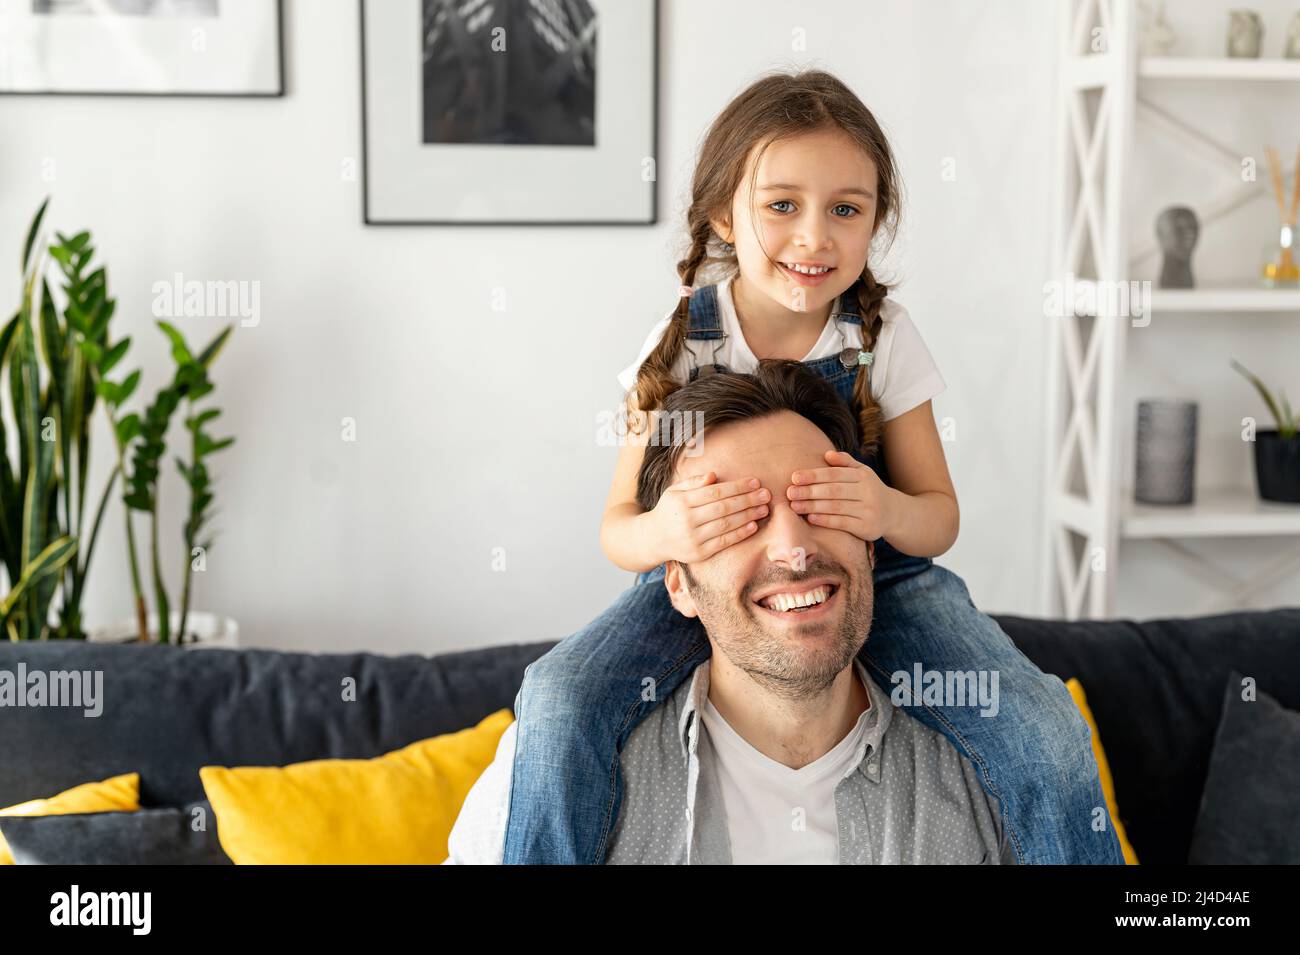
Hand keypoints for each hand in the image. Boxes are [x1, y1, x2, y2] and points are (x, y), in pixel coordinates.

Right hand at [647, 470, 771, 563]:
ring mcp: (692, 538)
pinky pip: (723, 542)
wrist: (653, 539)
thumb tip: (713, 475)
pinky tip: (753, 526)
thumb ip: (694, 482)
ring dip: (748, 516)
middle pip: (723, 508)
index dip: (737, 487)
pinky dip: (740, 534)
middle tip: (766, 495)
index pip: (715, 492)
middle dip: (748, 500)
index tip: (755, 482)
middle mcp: (686, 520)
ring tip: (764, 509)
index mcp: (682, 501)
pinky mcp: (698, 553)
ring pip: (726, 525)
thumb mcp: (675, 492)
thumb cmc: (669, 510)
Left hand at [786, 450, 891, 541]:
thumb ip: (845, 463)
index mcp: (863, 476)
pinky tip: (810, 517)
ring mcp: (868, 510)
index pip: (835, 474)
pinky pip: (843, 523)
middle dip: (810, 491)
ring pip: (837, 507)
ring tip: (795, 506)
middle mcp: (867, 492)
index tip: (795, 477)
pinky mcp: (867, 527)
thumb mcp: (862, 473)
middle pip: (834, 491)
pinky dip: (826, 520)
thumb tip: (827, 453)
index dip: (814, 475)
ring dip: (813, 506)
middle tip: (790, 492)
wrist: (893, 513)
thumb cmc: (868, 490)